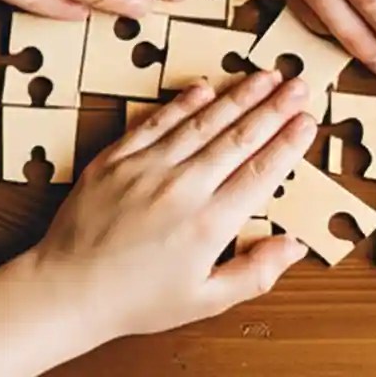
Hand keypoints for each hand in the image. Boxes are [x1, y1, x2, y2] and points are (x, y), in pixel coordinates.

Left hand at [31, 72, 314, 340]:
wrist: (66, 291)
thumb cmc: (135, 300)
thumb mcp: (205, 300)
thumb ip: (254, 273)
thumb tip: (294, 246)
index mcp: (208, 225)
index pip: (260, 172)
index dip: (288, 143)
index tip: (309, 122)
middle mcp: (181, 189)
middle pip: (239, 138)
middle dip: (274, 108)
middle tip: (300, 85)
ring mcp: (146, 169)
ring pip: (203, 122)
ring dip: (239, 96)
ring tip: (266, 76)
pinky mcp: (116, 159)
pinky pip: (156, 122)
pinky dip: (183, 103)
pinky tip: (206, 87)